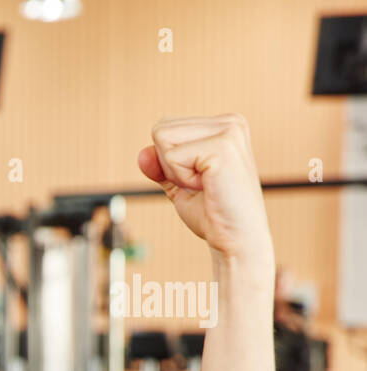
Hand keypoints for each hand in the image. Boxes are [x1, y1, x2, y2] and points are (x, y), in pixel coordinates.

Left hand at [137, 115, 272, 265]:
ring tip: (204, 185)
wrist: (236, 240)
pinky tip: (207, 187)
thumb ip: (159, 166)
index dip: (168, 162)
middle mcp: (230, 122)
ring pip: (163, 139)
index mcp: (223, 125)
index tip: (197, 180)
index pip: (165, 128)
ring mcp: (229, 130)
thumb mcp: (179, 184)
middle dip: (168, 165)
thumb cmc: (212, 213)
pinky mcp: (223, 146)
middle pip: (160, 130)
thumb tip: (142, 153)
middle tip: (200, 185)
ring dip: (175, 171)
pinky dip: (181, 179)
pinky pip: (172, 158)